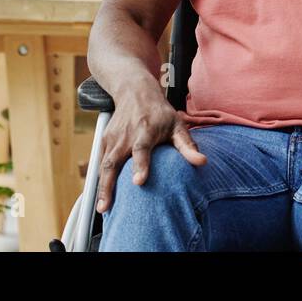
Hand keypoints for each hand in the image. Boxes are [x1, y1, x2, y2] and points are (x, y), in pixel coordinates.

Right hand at [94, 84, 205, 213]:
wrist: (135, 91)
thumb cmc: (160, 112)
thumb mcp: (177, 124)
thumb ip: (187, 145)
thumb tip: (202, 162)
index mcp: (145, 130)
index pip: (141, 149)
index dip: (140, 165)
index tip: (139, 181)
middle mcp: (126, 135)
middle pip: (114, 162)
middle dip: (109, 185)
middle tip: (107, 207)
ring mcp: (112, 138)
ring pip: (104, 165)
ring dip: (102, 188)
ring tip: (102, 209)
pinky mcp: (104, 140)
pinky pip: (100, 163)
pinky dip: (99, 180)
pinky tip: (102, 197)